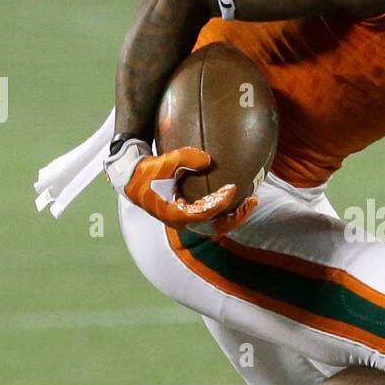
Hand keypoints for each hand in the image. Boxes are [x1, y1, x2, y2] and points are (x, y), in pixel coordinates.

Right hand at [105, 138, 245, 229]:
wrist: (131, 179)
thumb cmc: (146, 171)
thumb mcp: (162, 163)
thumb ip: (183, 158)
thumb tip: (208, 159)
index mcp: (175, 214)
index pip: (204, 213)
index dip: (220, 203)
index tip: (232, 188)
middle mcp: (183, 221)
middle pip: (216, 227)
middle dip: (237, 216)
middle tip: (253, 201)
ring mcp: (187, 219)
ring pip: (217, 225)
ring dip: (235, 215)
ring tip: (252, 200)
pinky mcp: (190, 213)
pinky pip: (213, 216)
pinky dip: (227, 209)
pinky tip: (238, 195)